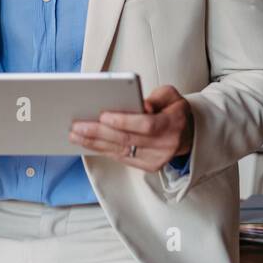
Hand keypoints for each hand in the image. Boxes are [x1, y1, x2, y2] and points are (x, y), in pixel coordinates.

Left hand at [68, 83, 193, 172]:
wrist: (187, 134)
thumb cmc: (174, 111)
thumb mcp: (171, 96)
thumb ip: (156, 97)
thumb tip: (141, 105)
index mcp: (173, 124)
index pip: (146, 125)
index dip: (124, 121)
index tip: (103, 115)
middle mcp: (165, 145)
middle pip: (128, 139)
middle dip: (99, 132)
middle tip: (78, 126)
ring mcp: (156, 159)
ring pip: (121, 151)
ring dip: (95, 143)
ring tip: (75, 134)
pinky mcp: (147, 166)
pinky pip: (121, 158)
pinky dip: (102, 150)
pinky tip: (87, 142)